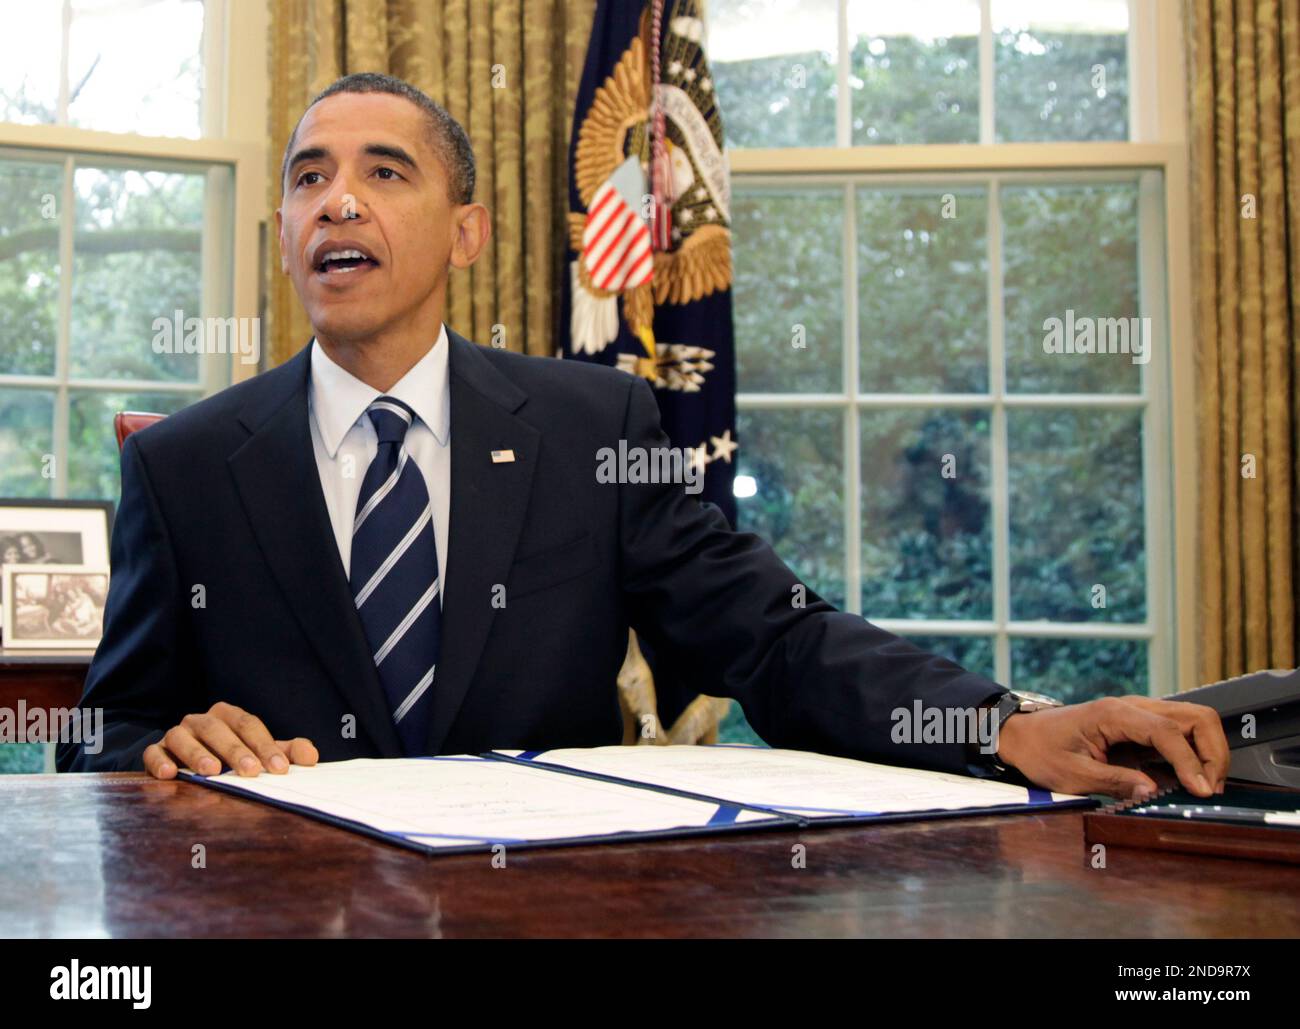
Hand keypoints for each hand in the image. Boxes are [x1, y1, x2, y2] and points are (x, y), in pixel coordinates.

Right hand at [143, 702, 318, 779]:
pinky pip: (154, 752)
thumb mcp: (259, 754)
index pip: (249, 726)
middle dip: (236, 750)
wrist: (186, 763)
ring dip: (198, 754)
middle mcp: (202, 721)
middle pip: (219, 729)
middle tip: (251, 772)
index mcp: (229, 717)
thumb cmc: (230, 757)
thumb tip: (312, 756)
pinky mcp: (156, 751)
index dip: (266, 746)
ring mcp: (177, 734)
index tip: (280, 768)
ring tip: (212, 772)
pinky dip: (160, 761)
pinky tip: (170, 775)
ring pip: (184, 737)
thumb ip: (284, 753)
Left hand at [995, 695, 1228, 800]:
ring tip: (1204, 786)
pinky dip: (1194, 751)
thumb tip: (1152, 792)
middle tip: (1209, 789)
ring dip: (1208, 751)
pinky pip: (1180, 731)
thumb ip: (1114, 781)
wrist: (1024, 735)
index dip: (1189, 762)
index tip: (1201, 790)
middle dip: (1212, 752)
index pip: (1167, 732)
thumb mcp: (1072, 774)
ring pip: (1194, 720)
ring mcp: (1139, 713)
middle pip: (1195, 717)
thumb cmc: (1042, 751)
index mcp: (1113, 714)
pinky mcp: (1141, 725)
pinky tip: (1190, 778)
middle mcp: (1132, 706)